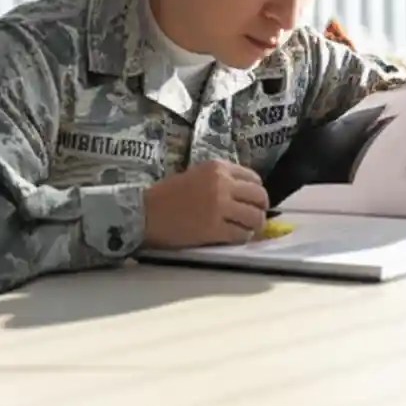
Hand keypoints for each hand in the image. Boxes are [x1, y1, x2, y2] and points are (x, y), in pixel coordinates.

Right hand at [142, 160, 269, 247]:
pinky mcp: (214, 229)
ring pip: (255, 217)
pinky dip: (242, 238)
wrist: (145, 212)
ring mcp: (219, 207)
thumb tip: (246, 194)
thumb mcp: (197, 175)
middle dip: (260, 209)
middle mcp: (222, 184)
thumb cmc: (167, 195)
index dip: (256, 192)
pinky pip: (241, 235)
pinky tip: (234, 237)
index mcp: (218, 168)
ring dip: (254, 225)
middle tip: (253, 217)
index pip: (254, 179)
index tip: (252, 201)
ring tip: (245, 229)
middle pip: (259, 197)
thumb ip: (222, 180)